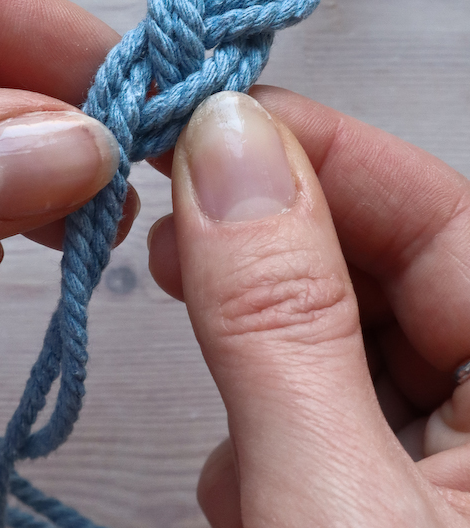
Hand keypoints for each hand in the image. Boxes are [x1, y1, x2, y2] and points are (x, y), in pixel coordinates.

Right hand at [148, 87, 469, 526]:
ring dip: (263, 347)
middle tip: (174, 230)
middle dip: (274, 248)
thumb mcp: (329, 497)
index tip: (209, 126)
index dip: (324, 153)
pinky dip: (274, 430)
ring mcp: (458, 475)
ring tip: (196, 350)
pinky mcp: (399, 514)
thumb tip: (226, 140)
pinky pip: (338, 425)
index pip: (442, 219)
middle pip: (391, 277)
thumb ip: (278, 319)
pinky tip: (241, 483)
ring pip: (352, 348)